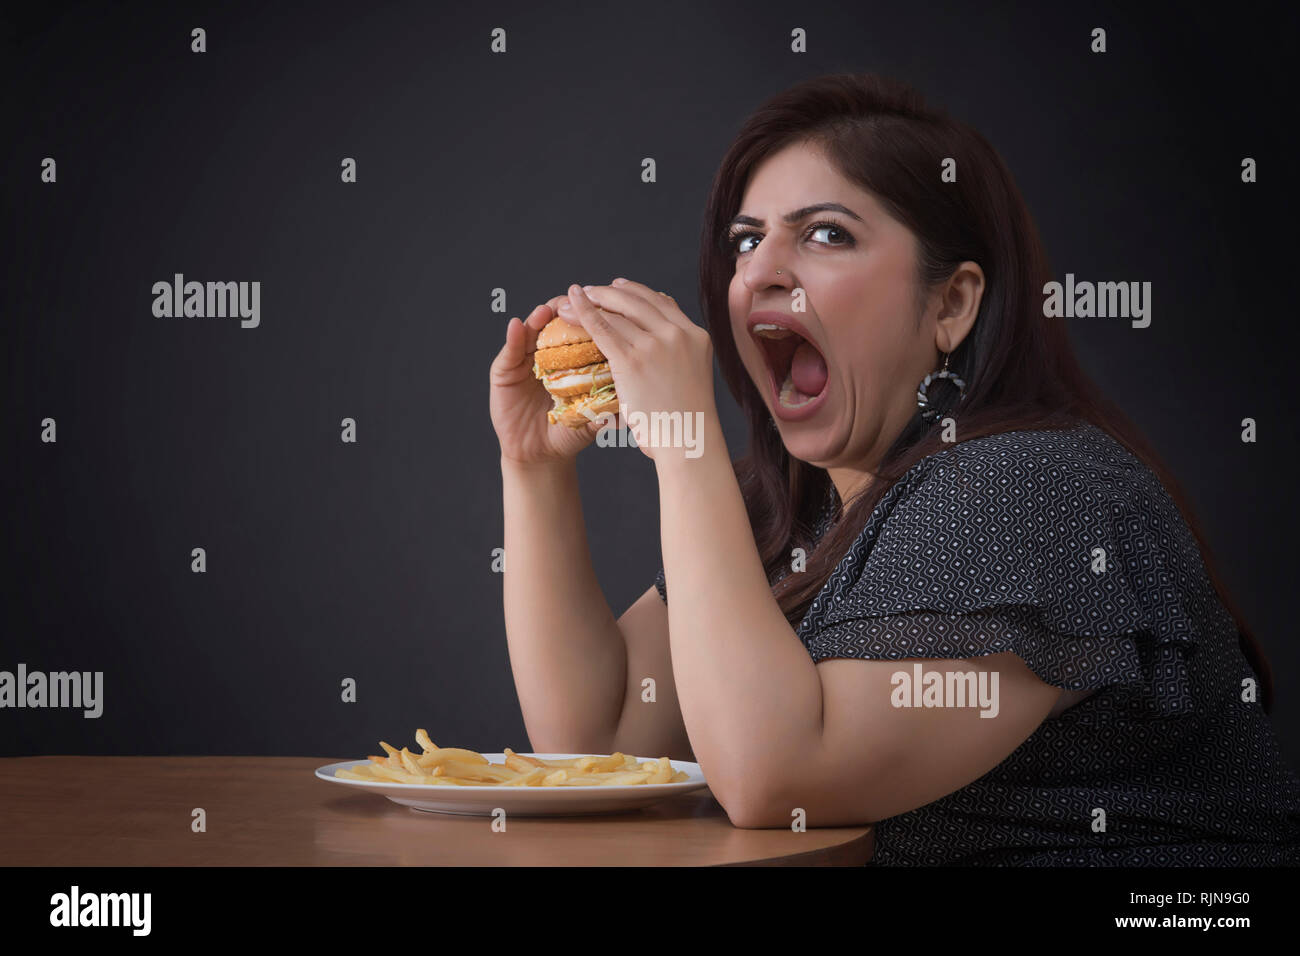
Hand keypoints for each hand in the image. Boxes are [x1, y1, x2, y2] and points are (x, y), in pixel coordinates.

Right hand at [489, 297, 607, 466]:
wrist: (541, 455)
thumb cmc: (569, 433)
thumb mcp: (593, 417)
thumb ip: (609, 407)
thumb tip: (630, 399)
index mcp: (573, 360)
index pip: (582, 331)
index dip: (591, 318)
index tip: (604, 307)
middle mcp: (549, 354)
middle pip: (557, 323)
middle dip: (566, 310)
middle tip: (576, 301)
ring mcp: (525, 360)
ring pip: (533, 330)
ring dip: (540, 317)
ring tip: (549, 309)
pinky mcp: (504, 371)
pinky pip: (509, 350)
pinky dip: (513, 336)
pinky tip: (518, 325)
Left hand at [559, 279, 717, 461]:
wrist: (688, 442)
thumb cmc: (687, 421)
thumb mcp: (691, 377)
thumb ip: (677, 356)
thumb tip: (660, 348)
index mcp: (696, 336)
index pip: (662, 302)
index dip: (636, 292)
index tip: (618, 287)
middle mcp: (678, 334)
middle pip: (639, 300)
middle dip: (610, 292)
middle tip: (590, 290)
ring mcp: (656, 345)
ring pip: (618, 311)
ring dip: (592, 300)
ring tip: (573, 299)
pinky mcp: (632, 360)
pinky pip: (602, 328)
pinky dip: (583, 312)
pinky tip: (570, 303)